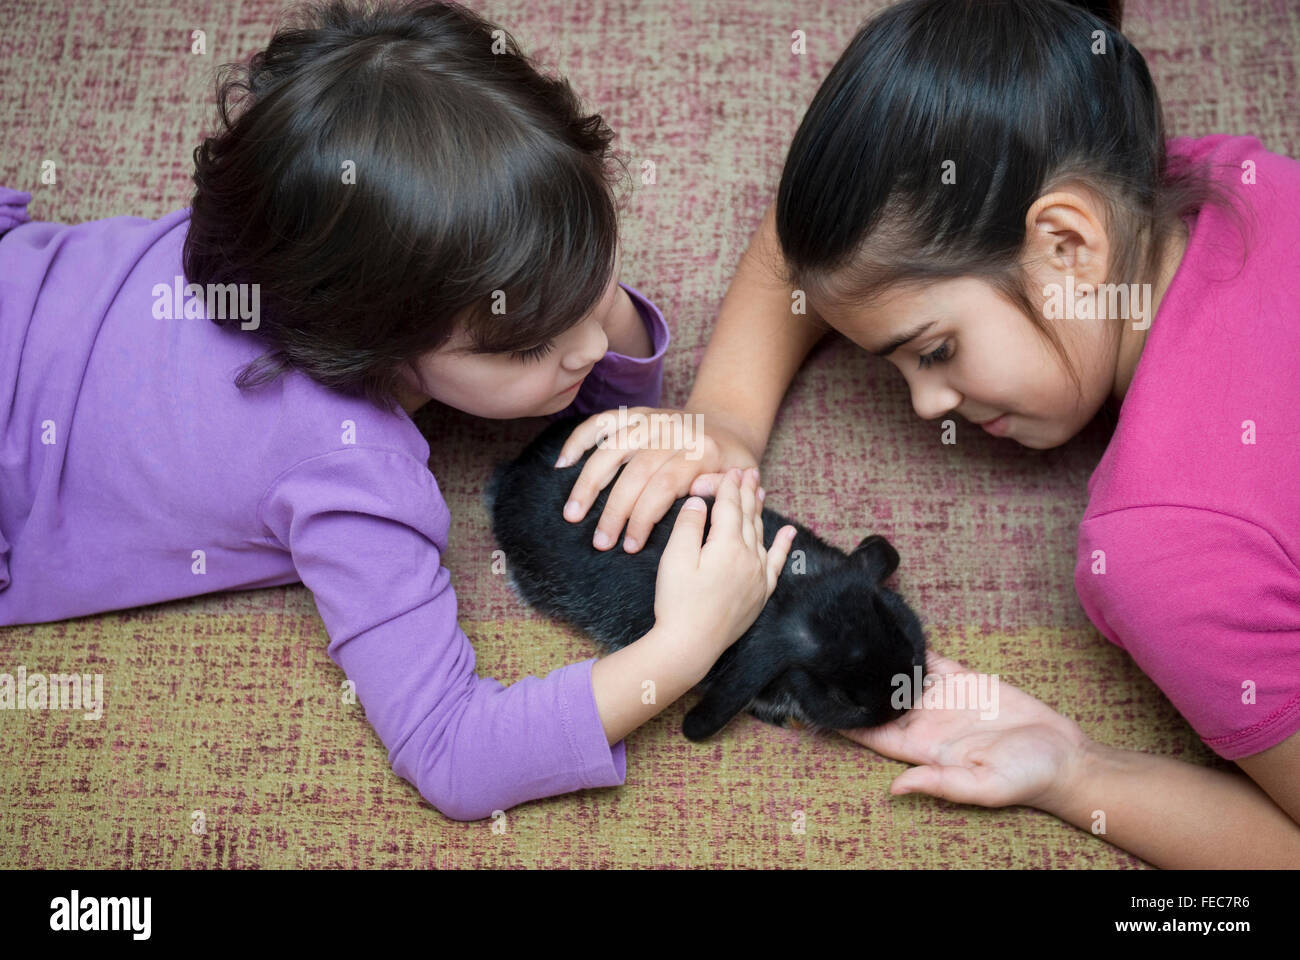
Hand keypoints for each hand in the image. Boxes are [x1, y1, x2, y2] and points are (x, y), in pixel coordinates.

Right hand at [554, 407, 760, 552]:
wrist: (729, 426)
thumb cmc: (732, 466)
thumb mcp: (741, 484)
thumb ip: (722, 494)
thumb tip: (696, 501)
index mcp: (702, 452)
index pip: (665, 485)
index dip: (644, 516)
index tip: (630, 546)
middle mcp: (676, 431)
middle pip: (636, 471)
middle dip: (614, 510)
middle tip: (599, 542)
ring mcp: (655, 419)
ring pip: (614, 447)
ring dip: (590, 482)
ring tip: (572, 513)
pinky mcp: (639, 414)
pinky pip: (604, 421)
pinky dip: (580, 439)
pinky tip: (563, 464)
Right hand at [652, 466, 794, 660]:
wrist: (690, 645)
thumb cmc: (677, 602)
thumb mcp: (674, 559)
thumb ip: (688, 525)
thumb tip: (699, 501)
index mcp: (727, 545)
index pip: (730, 507)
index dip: (729, 486)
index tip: (731, 470)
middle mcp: (749, 557)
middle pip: (748, 516)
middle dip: (748, 492)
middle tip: (750, 472)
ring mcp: (758, 576)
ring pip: (761, 534)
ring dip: (760, 511)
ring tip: (761, 491)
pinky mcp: (760, 593)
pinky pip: (777, 562)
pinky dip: (783, 544)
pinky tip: (788, 532)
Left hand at [839, 651, 1092, 810]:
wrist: (1065, 756)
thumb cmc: (1026, 778)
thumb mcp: (984, 787)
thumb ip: (941, 784)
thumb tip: (896, 788)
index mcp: (924, 749)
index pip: (873, 734)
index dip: (846, 720)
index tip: (817, 702)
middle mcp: (927, 722)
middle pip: (878, 700)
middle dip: (852, 684)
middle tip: (822, 657)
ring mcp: (944, 699)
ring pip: (898, 676)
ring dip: (876, 661)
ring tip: (845, 636)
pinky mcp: (965, 680)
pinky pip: (929, 660)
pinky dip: (910, 646)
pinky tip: (890, 629)